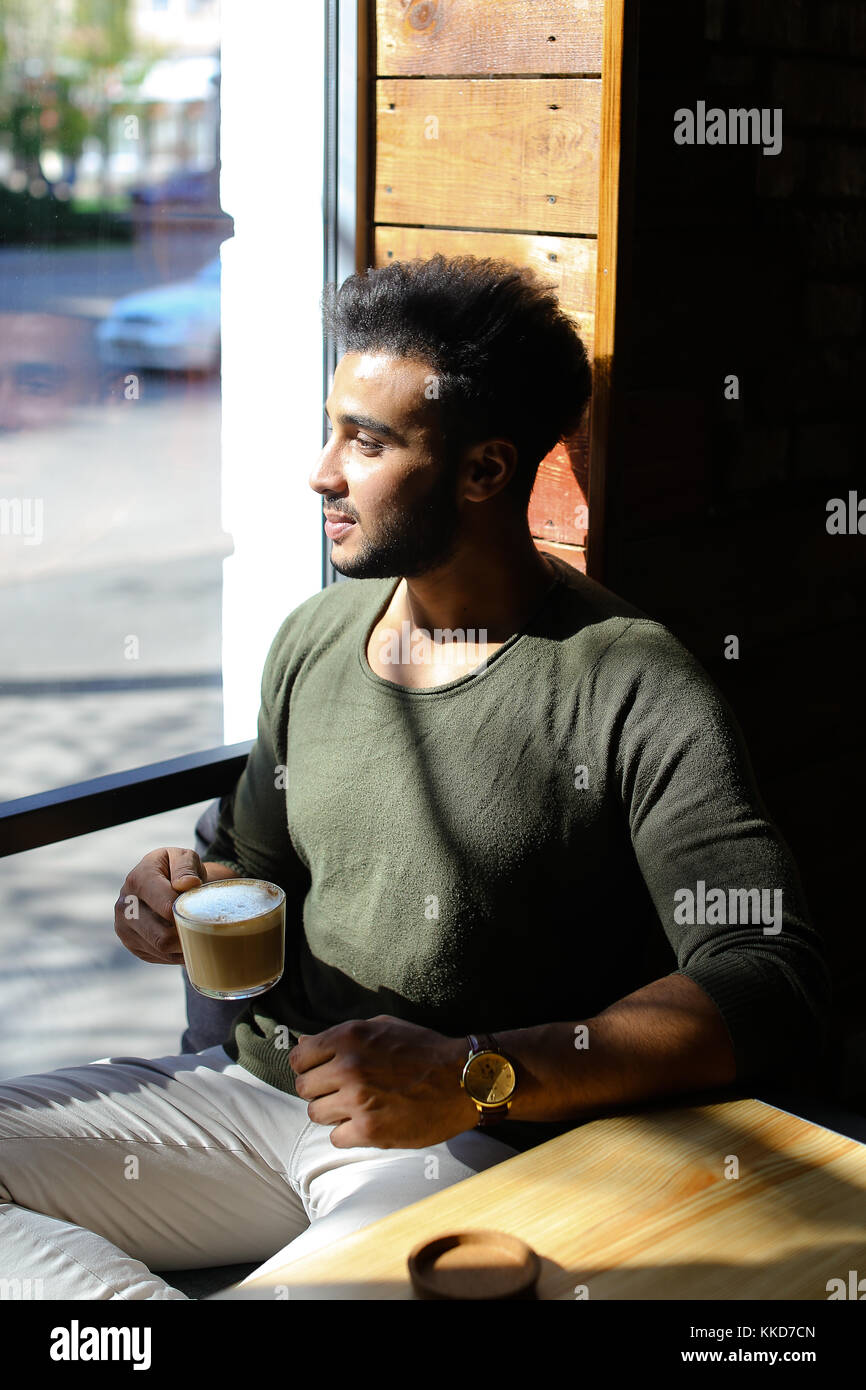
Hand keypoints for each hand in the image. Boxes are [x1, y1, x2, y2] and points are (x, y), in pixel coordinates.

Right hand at [114, 846, 211, 963]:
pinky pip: (159, 957)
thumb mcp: (184, 857)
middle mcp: (124, 905)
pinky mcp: (131, 943)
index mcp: (138, 880)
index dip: (189, 914)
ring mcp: (124, 927)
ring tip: (197, 930)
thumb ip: (187, 867)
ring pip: (162, 950)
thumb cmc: (177, 868)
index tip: (203, 909)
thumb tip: (187, 884)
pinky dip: (176, 952)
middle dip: (187, 934)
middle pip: (162, 937)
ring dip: (184, 945)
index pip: (167, 909)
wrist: (161, 879)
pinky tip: (185, 938)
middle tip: (204, 926)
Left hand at [289, 1015, 478, 1148]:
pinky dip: (349, 1133)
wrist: (463, 1080)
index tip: (321, 1072)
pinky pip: (336, 1138)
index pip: (299, 1058)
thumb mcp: (382, 1027)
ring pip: (316, 1114)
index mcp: (349, 1037)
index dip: (308, 1066)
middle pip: (304, 1088)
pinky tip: (368, 1122)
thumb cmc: (424, 1050)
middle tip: (341, 1091)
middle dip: (320, 1090)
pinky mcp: (370, 1131)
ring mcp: (358, 1100)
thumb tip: (303, 1042)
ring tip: (356, 1107)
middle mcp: (348, 1067)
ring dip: (332, 1113)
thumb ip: (340, 1036)